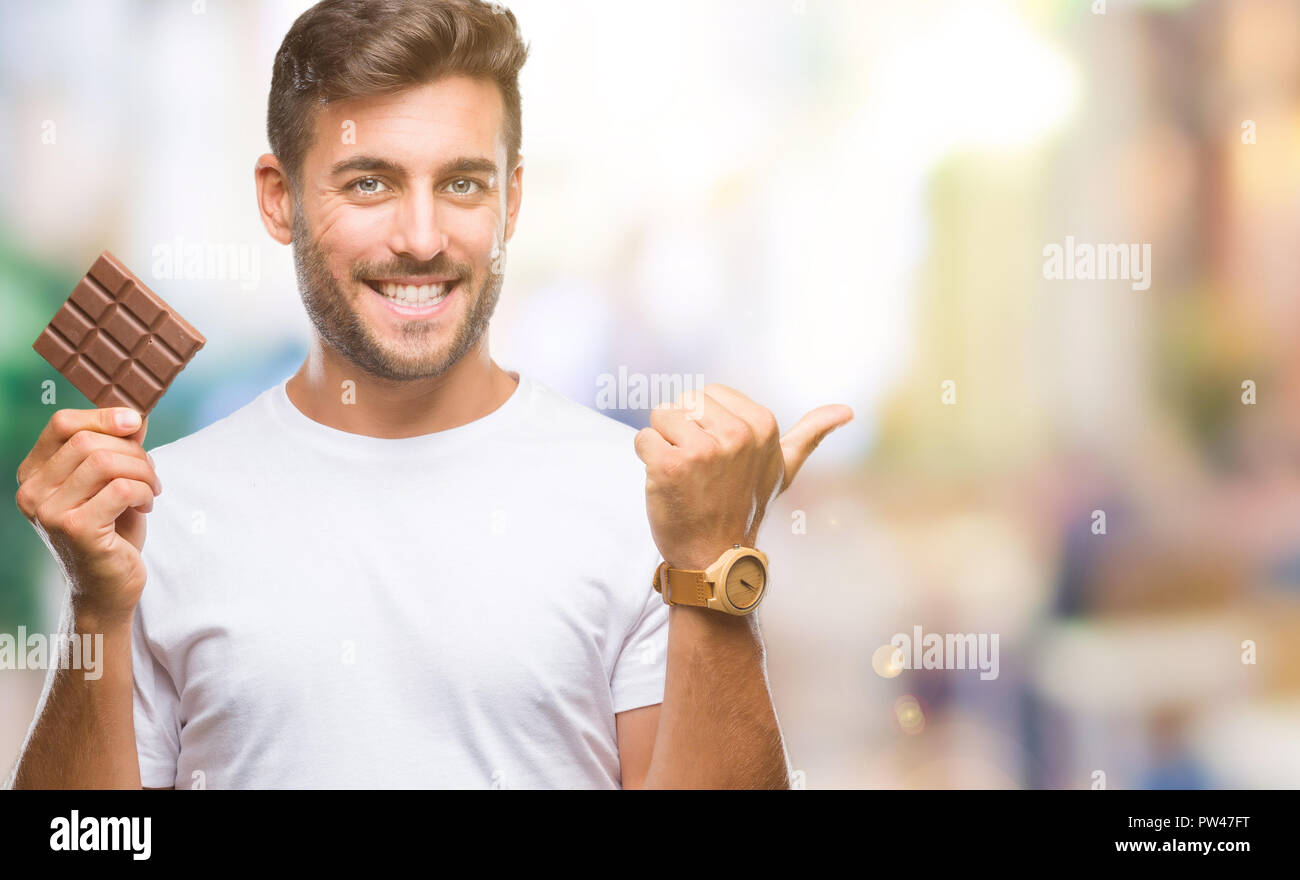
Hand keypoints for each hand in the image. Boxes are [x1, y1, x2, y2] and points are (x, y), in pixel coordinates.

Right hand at [15, 407, 160, 623]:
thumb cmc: (111, 533)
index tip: (135, 423)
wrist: (108, 587)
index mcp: (34, 474)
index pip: (62, 424)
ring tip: (151, 491)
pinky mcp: (75, 528)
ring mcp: (49, 511)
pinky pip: (121, 489)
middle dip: (133, 452)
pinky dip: (144, 492)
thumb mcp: (113, 483)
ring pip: (106, 462)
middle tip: (150, 475)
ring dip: (142, 472)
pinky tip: (145, 506)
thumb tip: (135, 415)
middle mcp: (32, 491)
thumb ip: (118, 448)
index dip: (103, 416)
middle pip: (90, 441)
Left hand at [633, 383, 852, 569]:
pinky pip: (643, 439)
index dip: (705, 424)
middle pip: (682, 402)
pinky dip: (647, 461)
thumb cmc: (744, 508)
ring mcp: (704, 450)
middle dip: (682, 432)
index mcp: (762, 424)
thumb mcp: (783, 469)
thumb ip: (810, 435)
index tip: (720, 459)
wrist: (716, 558)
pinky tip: (668, 485)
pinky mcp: (671, 465)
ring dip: (664, 446)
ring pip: (660, 417)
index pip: (707, 394)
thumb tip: (847, 411)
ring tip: (685, 478)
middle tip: (701, 472)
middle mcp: (737, 433)